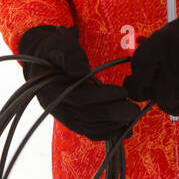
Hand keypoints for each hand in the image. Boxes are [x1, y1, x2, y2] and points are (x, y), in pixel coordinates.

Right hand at [17, 25, 137, 141]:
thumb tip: (81, 70)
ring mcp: (64, 116)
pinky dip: (108, 133)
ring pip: (89, 127)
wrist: (45, 59)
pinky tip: (124, 130)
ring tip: (132, 117)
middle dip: (112, 114)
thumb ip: (69, 55)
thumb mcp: (60, 45)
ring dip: (112, 126)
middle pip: (86, 117)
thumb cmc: (55, 49)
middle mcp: (56, 107)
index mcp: (51, 88)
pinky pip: (89, 131)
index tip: (122, 91)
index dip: (101, 96)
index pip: (78, 98)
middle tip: (134, 109)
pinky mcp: (72, 120)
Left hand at [122, 0, 178, 116]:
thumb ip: (155, 56)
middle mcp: (175, 56)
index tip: (141, 88)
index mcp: (161, 41)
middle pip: (161, 94)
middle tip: (173, 92)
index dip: (138, 84)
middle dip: (166, 97)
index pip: (139, 70)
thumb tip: (133, 85)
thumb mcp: (172, 33)